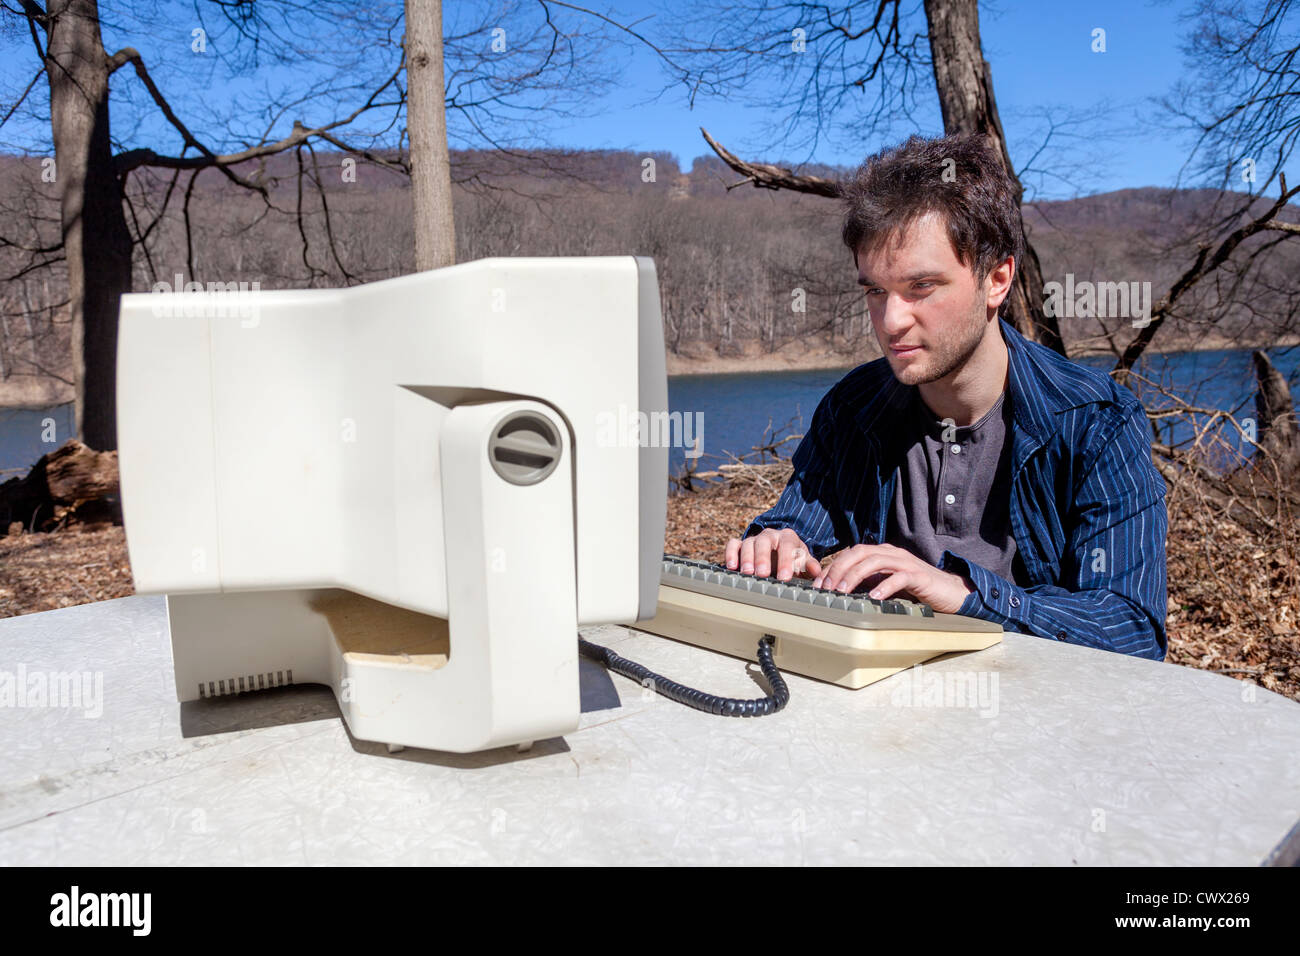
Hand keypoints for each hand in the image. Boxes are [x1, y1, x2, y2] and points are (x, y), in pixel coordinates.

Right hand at [723, 528, 822, 581]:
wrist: (780, 552)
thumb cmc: (793, 559)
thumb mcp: (803, 561)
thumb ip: (809, 565)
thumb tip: (817, 570)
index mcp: (787, 537)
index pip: (787, 545)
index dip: (785, 560)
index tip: (784, 577)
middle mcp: (769, 535)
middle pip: (764, 542)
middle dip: (763, 558)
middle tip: (762, 574)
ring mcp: (754, 540)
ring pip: (747, 543)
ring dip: (746, 558)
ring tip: (747, 573)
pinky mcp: (740, 545)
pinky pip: (733, 544)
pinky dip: (730, 554)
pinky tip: (731, 566)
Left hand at [812, 543, 974, 613]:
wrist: (951, 592)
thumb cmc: (918, 589)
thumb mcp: (888, 583)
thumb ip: (870, 582)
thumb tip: (842, 591)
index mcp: (883, 553)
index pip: (852, 553)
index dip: (833, 566)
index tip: (819, 584)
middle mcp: (892, 553)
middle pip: (859, 552)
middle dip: (839, 568)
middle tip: (826, 587)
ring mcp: (906, 563)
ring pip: (875, 561)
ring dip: (855, 575)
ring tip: (842, 590)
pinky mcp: (919, 576)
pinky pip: (899, 578)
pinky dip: (884, 586)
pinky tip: (874, 597)